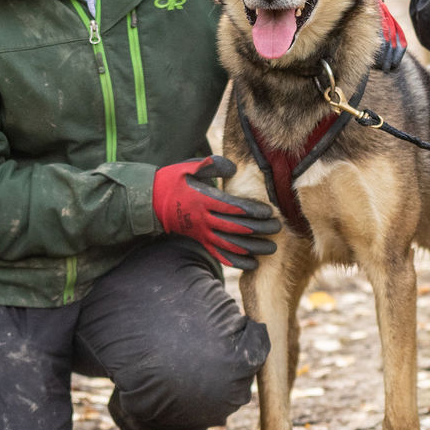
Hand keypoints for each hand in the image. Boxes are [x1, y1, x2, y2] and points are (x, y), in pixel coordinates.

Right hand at [152, 155, 280, 269]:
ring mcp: (202, 233)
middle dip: (259, 229)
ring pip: (231, 245)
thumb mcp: (189, 166)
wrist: (152, 201)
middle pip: (236, 228)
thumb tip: (233, 169)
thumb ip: (212, 166)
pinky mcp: (201, 241)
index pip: (233, 208)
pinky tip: (252, 264)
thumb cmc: (174, 180)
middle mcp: (203, 219)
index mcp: (203, 199)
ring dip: (253, 248)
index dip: (253, 211)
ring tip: (271, 248)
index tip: (269, 212)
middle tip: (278, 228)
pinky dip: (237, 262)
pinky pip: (220, 255)